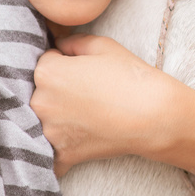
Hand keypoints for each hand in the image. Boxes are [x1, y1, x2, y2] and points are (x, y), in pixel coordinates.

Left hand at [30, 34, 175, 176]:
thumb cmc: (130, 76)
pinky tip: (79, 139)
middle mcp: (41, 102)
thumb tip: (59, 45)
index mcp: (47, 72)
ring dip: (58, 118)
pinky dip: (61, 147)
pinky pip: (51, 152)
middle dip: (57, 91)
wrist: (154, 115)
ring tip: (88, 114)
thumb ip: (72, 41)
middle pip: (40, 92)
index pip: (44, 63)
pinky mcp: (62, 154)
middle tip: (86, 92)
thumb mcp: (102, 45)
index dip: (63, 63)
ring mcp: (50, 131)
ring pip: (44, 120)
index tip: (82, 70)